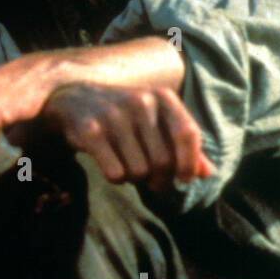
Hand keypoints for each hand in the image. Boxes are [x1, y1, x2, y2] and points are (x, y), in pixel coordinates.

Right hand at [40, 82, 214, 191]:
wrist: (72, 97)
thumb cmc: (123, 114)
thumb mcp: (155, 120)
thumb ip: (182, 144)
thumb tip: (207, 173)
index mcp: (162, 96)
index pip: (188, 134)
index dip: (189, 162)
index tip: (184, 179)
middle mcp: (140, 102)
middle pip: (163, 161)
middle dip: (160, 179)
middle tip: (152, 181)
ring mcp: (114, 115)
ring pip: (139, 171)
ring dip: (135, 179)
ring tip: (128, 169)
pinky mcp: (90, 131)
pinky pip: (115, 172)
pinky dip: (116, 178)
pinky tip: (111, 167)